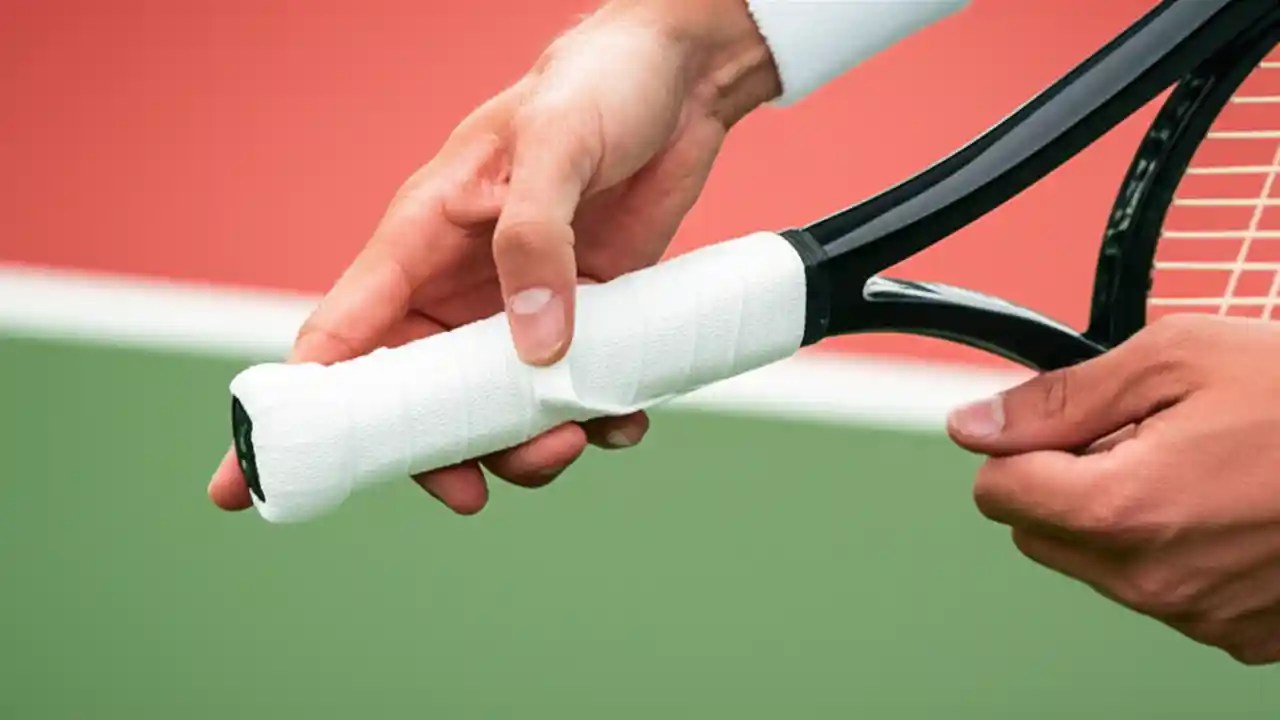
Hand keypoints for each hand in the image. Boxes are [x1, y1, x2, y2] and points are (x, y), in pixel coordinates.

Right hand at [208, 0, 780, 514]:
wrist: (679, 75)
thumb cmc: (595, 87)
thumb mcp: (555, 146)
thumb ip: (535, 243)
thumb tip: (534, 353)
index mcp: (421, 240)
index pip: (338, 338)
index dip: (291, 413)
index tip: (244, 483)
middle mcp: (460, 286)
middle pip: (418, 402)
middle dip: (439, 458)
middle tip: (474, 493)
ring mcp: (521, 307)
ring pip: (496, 412)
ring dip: (525, 447)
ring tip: (579, 436)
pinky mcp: (585, 316)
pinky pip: (573, 393)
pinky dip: (594, 420)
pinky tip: (622, 419)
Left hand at [949, 315, 1279, 664]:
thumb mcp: (1176, 358)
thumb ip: (1061, 398)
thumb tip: (976, 424)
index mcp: (1123, 511)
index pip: (995, 493)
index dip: (1021, 446)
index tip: (1066, 423)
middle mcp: (1153, 580)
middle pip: (1039, 531)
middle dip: (1064, 480)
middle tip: (1139, 435)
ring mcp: (1199, 615)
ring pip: (1099, 563)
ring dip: (1121, 515)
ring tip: (1199, 465)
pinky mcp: (1240, 634)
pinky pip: (1164, 590)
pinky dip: (1175, 549)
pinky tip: (1229, 506)